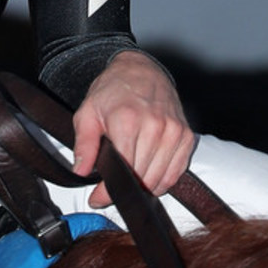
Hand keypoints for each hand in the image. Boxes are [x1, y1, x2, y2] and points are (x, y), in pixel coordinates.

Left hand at [71, 50, 194, 207]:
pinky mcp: (186, 137)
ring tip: (128, 177)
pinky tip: (147, 172)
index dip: (108, 189)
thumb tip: (81, 170)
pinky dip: (161, 180)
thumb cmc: (113, 90)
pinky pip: (175, 172)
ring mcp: (173, 132)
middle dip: (123, 188)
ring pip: (159, 179)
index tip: (98, 198)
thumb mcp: (88, 112)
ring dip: (142, 186)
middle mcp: (155, 127)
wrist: (140, 69)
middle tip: (111, 186)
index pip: (122, 170)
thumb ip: (84, 144)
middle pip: (141, 178)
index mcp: (128, 121)